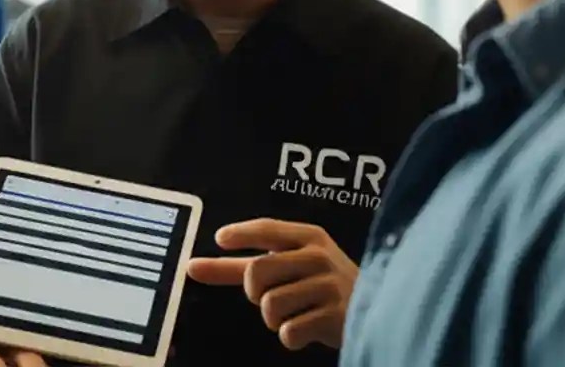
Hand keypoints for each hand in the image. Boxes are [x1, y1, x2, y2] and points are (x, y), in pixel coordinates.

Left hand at [186, 219, 358, 350]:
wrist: (372, 310)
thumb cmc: (318, 285)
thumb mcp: (285, 267)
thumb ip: (237, 267)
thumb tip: (191, 266)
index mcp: (308, 237)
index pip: (268, 228)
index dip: (242, 233)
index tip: (220, 239)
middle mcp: (319, 256)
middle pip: (257, 272)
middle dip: (254, 293)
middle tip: (268, 296)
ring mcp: (329, 285)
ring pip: (270, 307)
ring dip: (274, 319)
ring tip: (295, 313)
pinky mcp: (335, 316)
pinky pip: (289, 332)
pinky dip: (290, 337)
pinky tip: (306, 328)